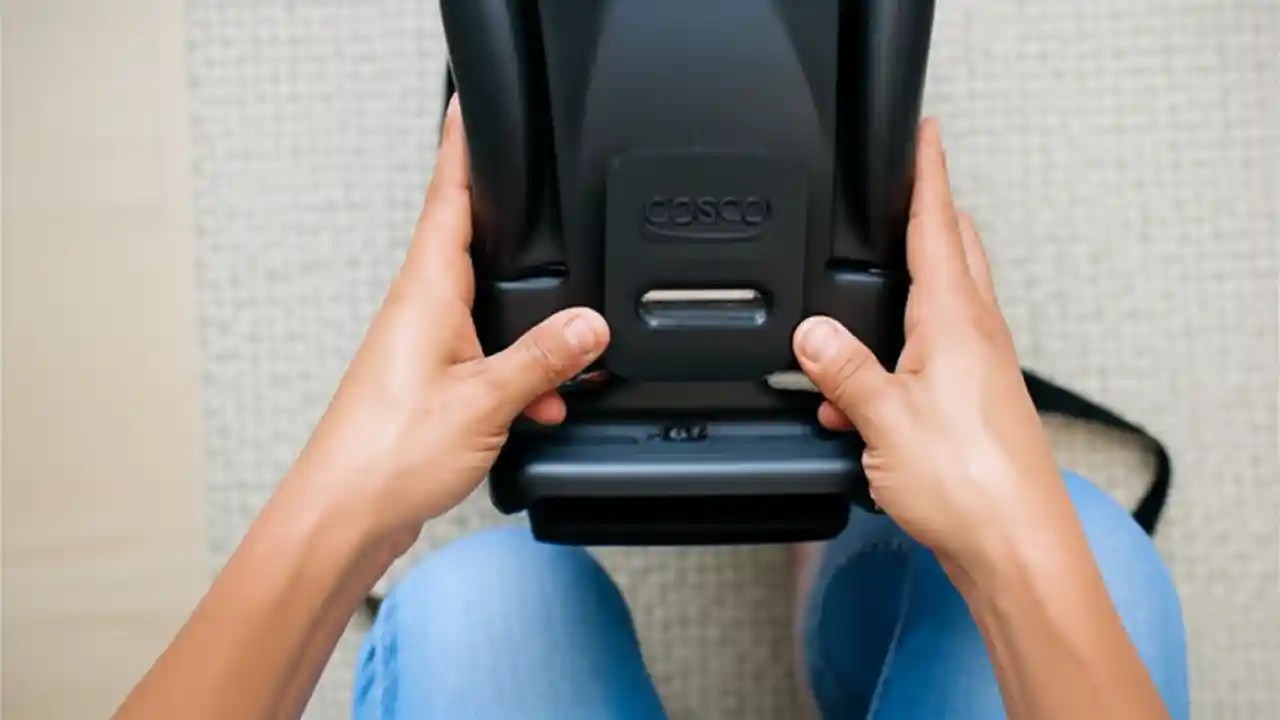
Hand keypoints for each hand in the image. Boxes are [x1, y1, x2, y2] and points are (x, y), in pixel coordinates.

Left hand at [285, 98, 608, 552]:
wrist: (345, 514)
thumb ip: (544, 358)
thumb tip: (590, 325)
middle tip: (551, 217)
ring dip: (530, 334)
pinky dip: (518, 378)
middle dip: (521, 238)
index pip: (448, 196)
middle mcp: (421, 310)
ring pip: (490, 313)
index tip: (471, 103)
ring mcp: (423, 347)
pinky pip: (486, 360)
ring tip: (567, 364)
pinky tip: (540, 409)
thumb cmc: (386, 453)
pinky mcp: (429, 385)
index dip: (463, 146)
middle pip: (476, 247)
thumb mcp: (485, 399)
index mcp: (427, 292)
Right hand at [792, 119, 1065, 574]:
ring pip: (942, 305)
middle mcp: (976, 336)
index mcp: (955, 320)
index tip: (924, 132)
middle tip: (906, 191)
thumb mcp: (883, 420)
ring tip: (852, 319)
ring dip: (902, 298)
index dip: (927, 175)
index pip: (938, 226)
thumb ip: (843, 369)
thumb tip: (812, 331)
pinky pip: (932, 357)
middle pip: (955, 253)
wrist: (1016, 547)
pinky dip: (896, 357)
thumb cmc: (969, 484)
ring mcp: (981, 369)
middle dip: (930, 216)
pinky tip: (857, 399)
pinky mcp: (976, 404)